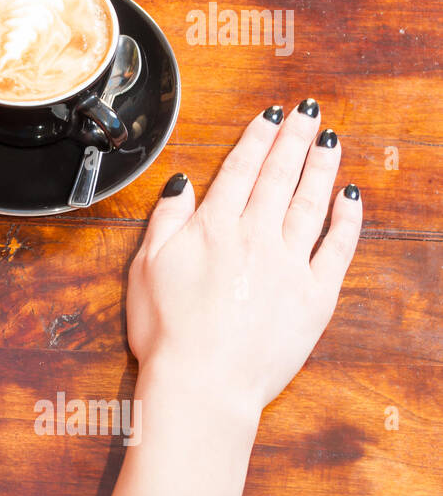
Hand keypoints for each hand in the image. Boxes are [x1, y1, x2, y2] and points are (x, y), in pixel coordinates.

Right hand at [126, 100, 363, 421]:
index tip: (270, 115)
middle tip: (309, 112)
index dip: (256, 138)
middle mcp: (256, 236)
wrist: (203, 382)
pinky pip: (337, 247)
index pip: (240, 170)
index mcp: (213, 228)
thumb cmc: (167, 332)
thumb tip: (182, 183)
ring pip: (310, 202)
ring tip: (330, 140)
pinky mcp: (316, 295)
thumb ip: (166, 220)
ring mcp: (290, 264)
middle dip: (294, 139)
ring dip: (321, 167)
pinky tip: (351, 195)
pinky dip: (346, 218)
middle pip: (279, 176)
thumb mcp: (145, 267)